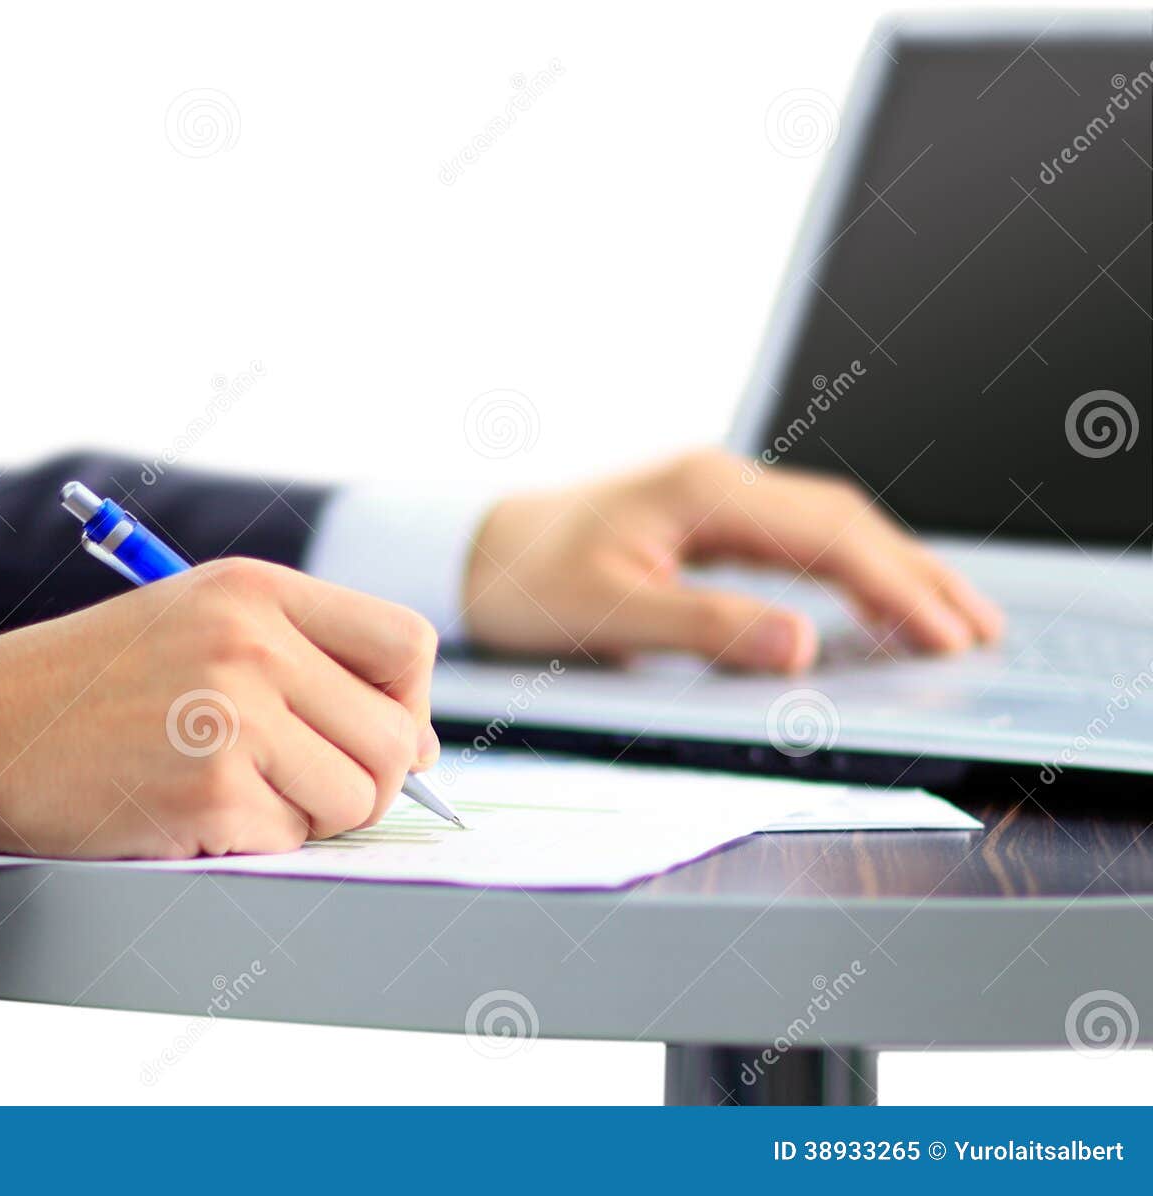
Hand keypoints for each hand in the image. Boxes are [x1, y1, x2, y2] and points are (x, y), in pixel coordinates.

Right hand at [0, 559, 440, 857]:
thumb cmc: (90, 687)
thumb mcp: (198, 625)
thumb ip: (305, 660)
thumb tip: (417, 745)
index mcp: (258, 590)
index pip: (407, 644)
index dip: (407, 703)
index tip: (368, 732)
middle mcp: (254, 642)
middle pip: (397, 738)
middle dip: (366, 781)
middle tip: (299, 786)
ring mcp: (232, 715)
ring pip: (356, 799)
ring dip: (308, 817)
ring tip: (235, 792)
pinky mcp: (206, 789)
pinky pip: (288, 841)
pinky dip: (248, 843)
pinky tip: (187, 812)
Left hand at [463, 450, 1003, 672]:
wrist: (477, 551)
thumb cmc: (530, 583)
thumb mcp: (609, 614)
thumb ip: (705, 628)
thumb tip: (803, 646)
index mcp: (703, 492)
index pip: (828, 535)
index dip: (896, 587)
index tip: (946, 636)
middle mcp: (720, 480)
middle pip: (844, 519)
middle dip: (915, 574)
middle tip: (979, 632)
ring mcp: (716, 494)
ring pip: (828, 522)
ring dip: (891, 566)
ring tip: (952, 616)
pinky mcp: (707, 516)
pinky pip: (798, 535)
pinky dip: (848, 566)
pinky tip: (874, 599)